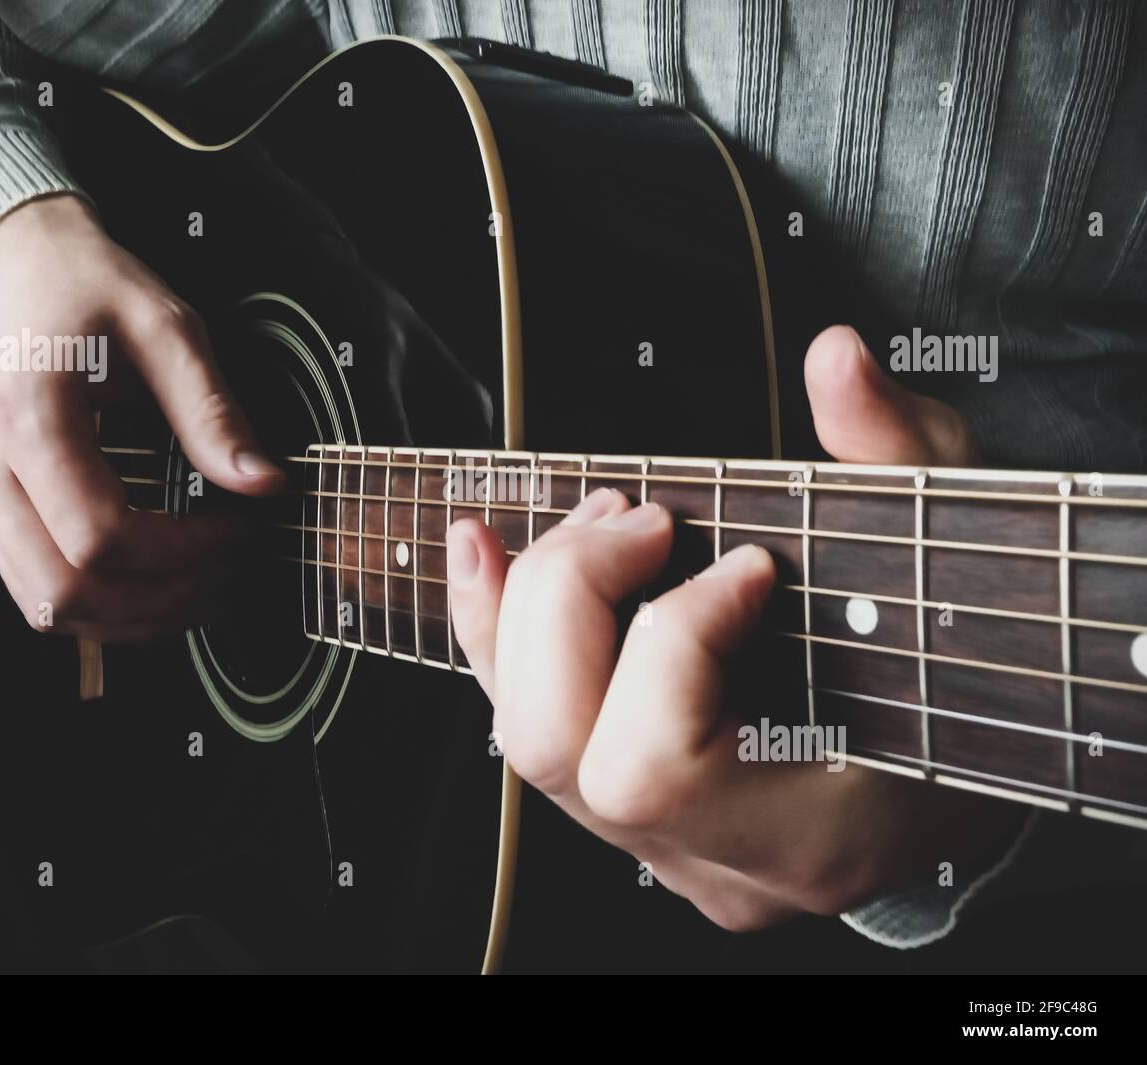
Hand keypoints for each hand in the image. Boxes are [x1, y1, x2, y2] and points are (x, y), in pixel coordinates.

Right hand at [0, 194, 283, 640]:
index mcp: (25, 417)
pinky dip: (99, 606)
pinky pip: (34, 590)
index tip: (240, 530)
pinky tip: (155, 582)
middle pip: (64, 591)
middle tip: (229, 573)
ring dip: (132, 617)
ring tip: (202, 586)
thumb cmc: (92, 287)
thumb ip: (214, 413)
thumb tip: (266, 485)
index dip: (182, 555)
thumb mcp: (168, 330)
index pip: (99, 538)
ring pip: (45, 607)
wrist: (22, 262)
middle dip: (162, 602)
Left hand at [446, 325, 1020, 929]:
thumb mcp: (954, 551)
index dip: (674, 638)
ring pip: (525, 737)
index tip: (747, 560)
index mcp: (804, 835)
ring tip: (599, 517)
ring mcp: (659, 844)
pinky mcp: (625, 807)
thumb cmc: (966, 667)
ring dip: (531, 604)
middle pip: (560, 749)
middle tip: (644, 516)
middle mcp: (712, 861)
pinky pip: (524, 722)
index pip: (658, 765)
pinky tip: (481, 544)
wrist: (960, 764)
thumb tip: (835, 359)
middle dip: (574, 601)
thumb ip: (896, 457)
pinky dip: (494, 627)